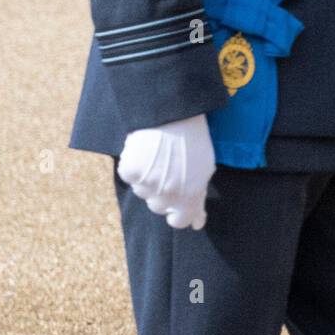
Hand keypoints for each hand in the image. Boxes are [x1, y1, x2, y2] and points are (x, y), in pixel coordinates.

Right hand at [117, 114, 215, 229]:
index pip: (179, 221)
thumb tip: (197, 223)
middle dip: (164, 192)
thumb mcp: (204, 168)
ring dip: (149, 178)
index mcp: (190, 196)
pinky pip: (130, 175)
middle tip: (169, 168)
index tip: (178, 200)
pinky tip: (145, 149)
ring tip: (159, 155)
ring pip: (143, 191)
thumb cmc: (193, 138)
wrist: (173, 111)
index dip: (178, 211)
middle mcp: (168, 195)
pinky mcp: (131, 170)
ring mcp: (147, 184)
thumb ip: (198, 197)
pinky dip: (135, 164)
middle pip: (158, 206)